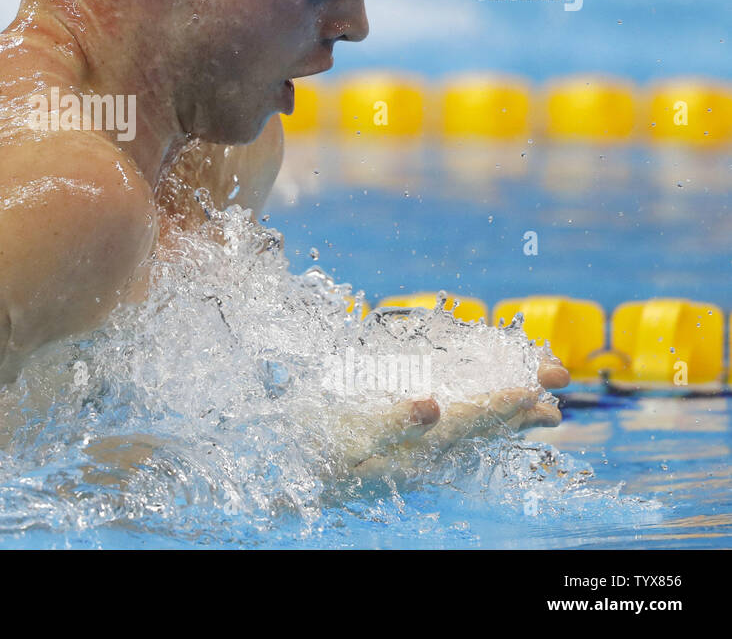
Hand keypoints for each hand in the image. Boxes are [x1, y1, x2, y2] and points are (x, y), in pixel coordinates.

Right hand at [338, 385, 562, 489]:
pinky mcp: (415, 454)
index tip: (530, 388)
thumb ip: (390, 424)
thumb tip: (430, 405)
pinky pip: (460, 436)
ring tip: (547, 408)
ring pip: (476, 433)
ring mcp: (423, 456)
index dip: (497, 404)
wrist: (303, 479)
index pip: (465, 423)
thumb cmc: (322, 456)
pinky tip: (498, 420)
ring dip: (511, 416)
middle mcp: (427, 455)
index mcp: (414, 450)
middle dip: (519, 405)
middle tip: (557, 380)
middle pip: (481, 428)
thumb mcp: (350, 441)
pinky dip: (485, 422)